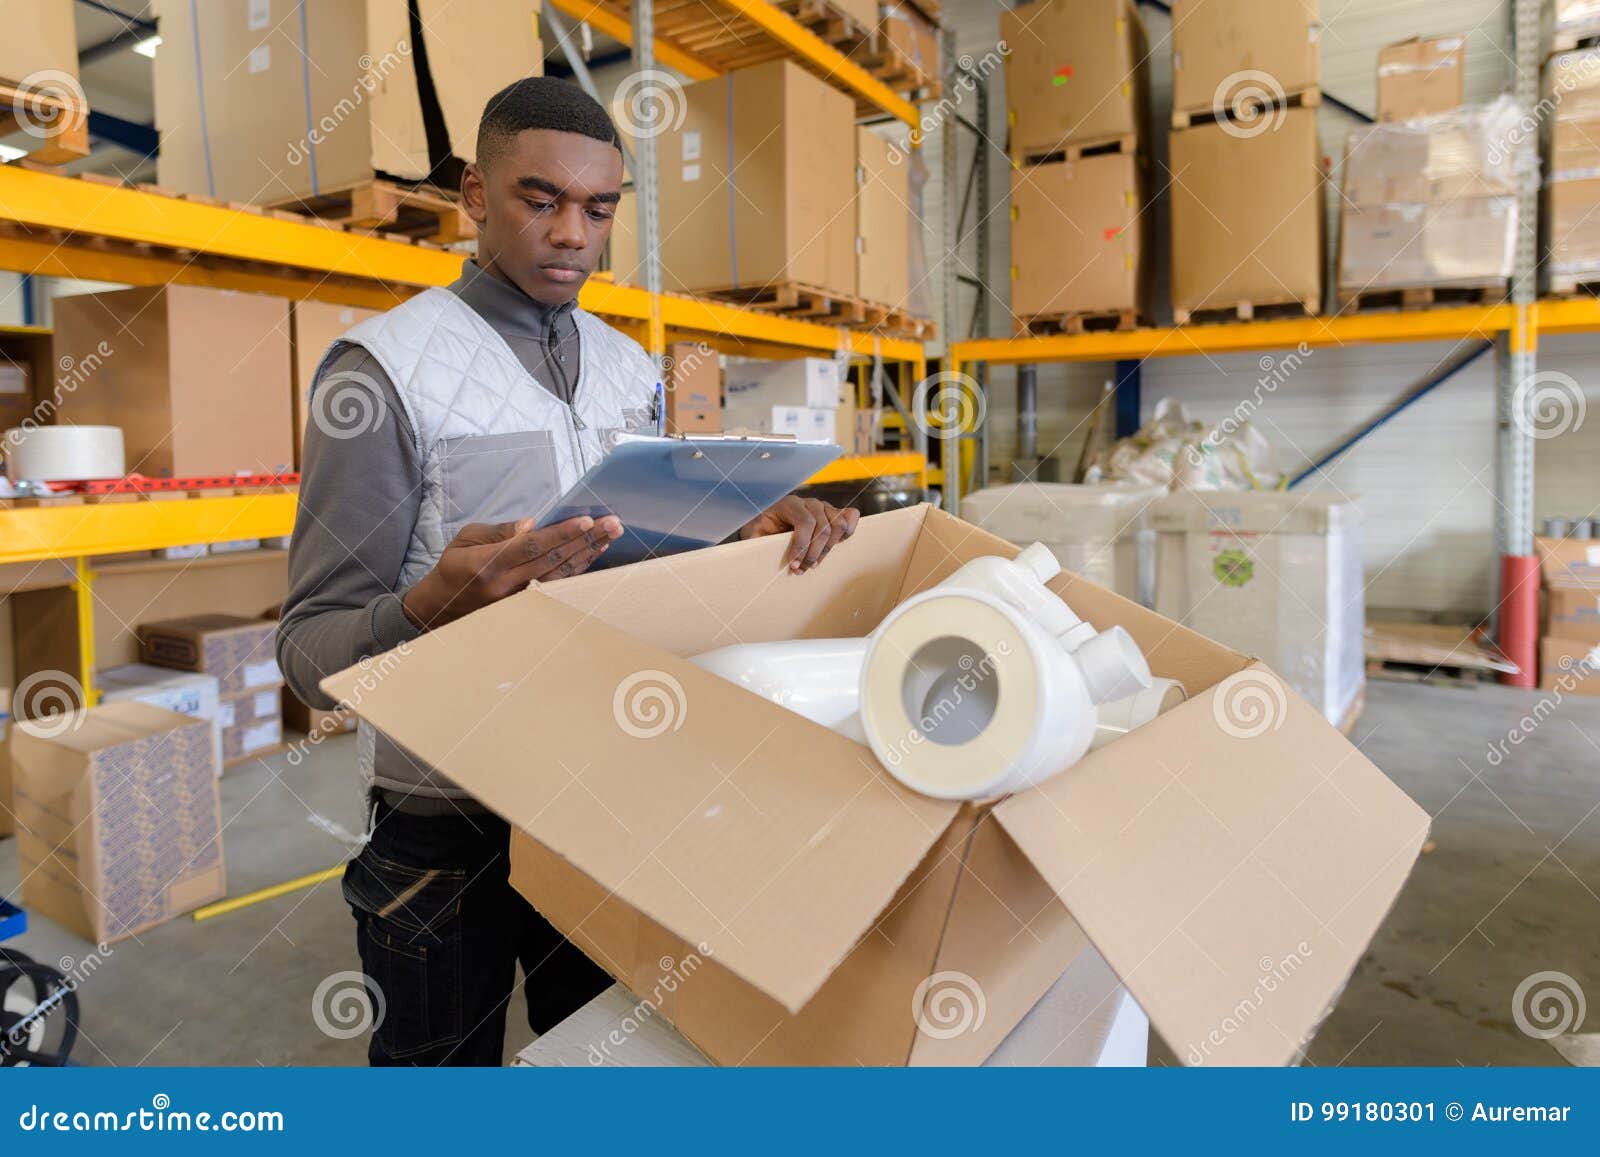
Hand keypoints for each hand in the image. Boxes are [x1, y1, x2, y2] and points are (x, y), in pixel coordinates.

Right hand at [402, 515, 622, 629]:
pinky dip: (579, 569)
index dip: (561, 534)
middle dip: (586, 540)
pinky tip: (594, 553)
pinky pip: (558, 586)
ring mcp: (520, 600)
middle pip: (554, 560)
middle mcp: (508, 585)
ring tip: (611, 535)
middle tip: (613, 523)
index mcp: (489, 564)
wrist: (442, 608)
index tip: (586, 520)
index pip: (531, 547)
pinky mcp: (528, 608)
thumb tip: (531, 524)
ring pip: (561, 575)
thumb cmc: (455, 567)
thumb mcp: (466, 539)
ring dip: (588, 553)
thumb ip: (499, 531)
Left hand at [739, 496, 859, 571]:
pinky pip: (849, 517)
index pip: (804, 522)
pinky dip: (848, 531)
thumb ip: (756, 539)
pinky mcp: (832, 514)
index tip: (794, 565)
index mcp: (789, 504)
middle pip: (823, 527)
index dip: (802, 545)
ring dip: (828, 549)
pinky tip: (836, 546)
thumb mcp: (753, 533)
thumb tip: (759, 553)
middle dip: (813, 553)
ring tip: (814, 564)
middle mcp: (809, 503)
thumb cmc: (761, 527)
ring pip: (838, 525)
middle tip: (802, 570)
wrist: (768, 519)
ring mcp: (823, 507)